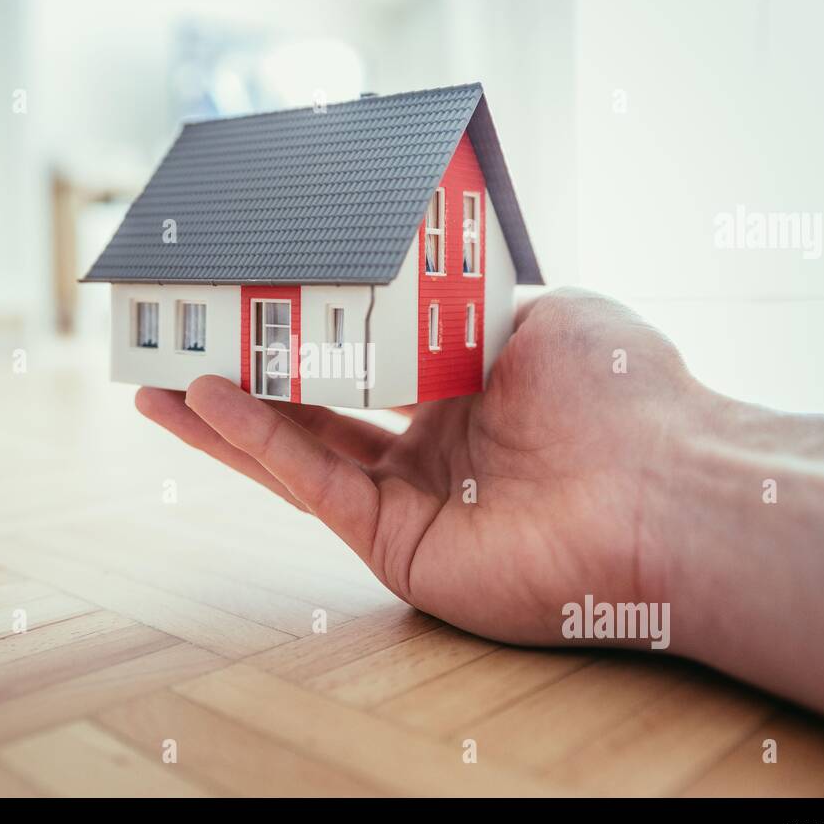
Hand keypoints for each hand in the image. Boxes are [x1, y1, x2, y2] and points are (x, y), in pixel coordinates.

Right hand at [135, 288, 701, 645]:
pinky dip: (257, 443)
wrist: (671, 488)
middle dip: (247, 378)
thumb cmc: (626, 393)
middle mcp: (435, 454)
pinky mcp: (399, 548)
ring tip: (152, 378)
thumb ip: (464, 299)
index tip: (255, 296)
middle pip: (317, 411)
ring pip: (298, 454)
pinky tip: (206, 400)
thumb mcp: (537, 311)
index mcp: (470, 396)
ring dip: (224, 416)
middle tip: (180, 340)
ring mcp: (413, 504)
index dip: (310, 332)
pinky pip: (313, 487)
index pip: (367, 362)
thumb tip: (420, 276)